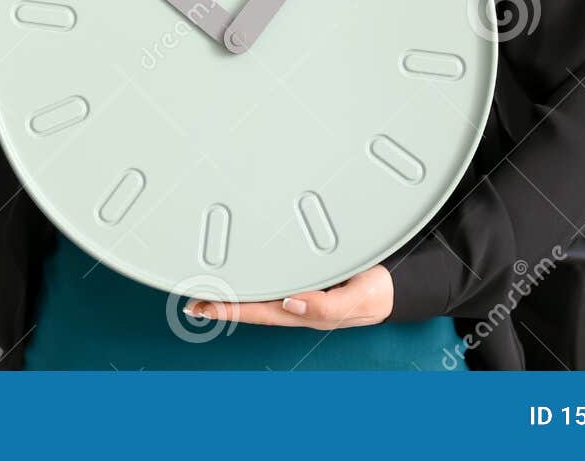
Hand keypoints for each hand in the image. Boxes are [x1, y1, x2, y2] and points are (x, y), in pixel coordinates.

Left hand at [184, 264, 393, 329]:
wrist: (394, 284)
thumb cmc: (374, 293)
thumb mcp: (357, 301)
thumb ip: (326, 305)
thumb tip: (290, 304)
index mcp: (302, 311)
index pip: (256, 311)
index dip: (228, 309)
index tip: (202, 307)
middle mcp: (294, 302)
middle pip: (249, 303)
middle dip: (220, 302)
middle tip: (190, 298)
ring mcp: (297, 290)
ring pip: (257, 291)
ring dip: (231, 289)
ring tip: (203, 286)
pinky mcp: (303, 274)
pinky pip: (270, 277)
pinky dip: (249, 275)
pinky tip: (237, 272)